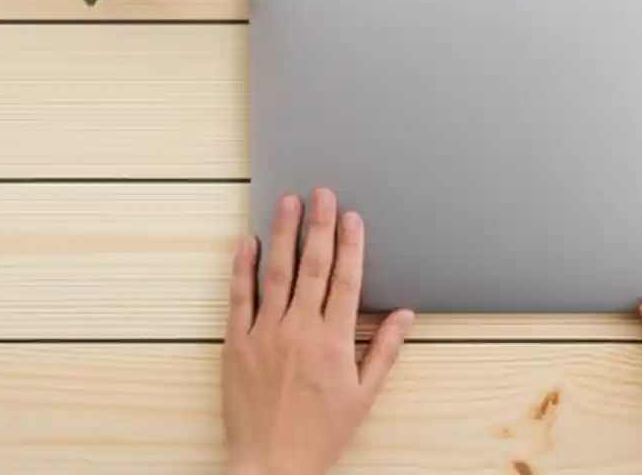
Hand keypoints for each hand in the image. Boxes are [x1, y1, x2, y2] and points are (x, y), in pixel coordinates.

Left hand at [223, 188, 414, 474]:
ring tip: (287, 202)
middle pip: (311, 266)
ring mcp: (265, 334)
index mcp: (334, 341)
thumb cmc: (319, 435)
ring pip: (275, 273)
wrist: (271, 466)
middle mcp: (299, 330)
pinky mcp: (236, 344)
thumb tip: (404, 315)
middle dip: (319, 226)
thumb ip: (383, 350)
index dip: (350, 244)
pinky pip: (238, 297)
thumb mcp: (364, 396)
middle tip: (322, 193)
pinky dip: (243, 267)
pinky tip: (247, 242)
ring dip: (283, 234)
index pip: (345, 280)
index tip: (351, 216)